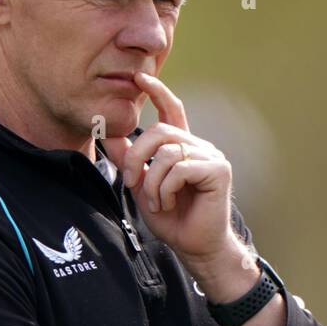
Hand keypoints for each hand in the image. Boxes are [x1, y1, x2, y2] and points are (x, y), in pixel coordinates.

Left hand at [101, 72, 234, 263]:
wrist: (195, 247)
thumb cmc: (173, 220)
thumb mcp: (142, 187)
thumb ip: (129, 161)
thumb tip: (108, 135)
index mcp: (183, 148)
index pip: (172, 110)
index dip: (157, 92)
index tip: (139, 78)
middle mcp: (199, 146)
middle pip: (160, 131)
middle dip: (136, 156)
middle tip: (129, 182)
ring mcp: (211, 156)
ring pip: (167, 152)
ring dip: (153, 182)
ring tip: (158, 202)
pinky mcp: (218, 170)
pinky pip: (180, 168)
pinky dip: (167, 189)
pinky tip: (170, 203)